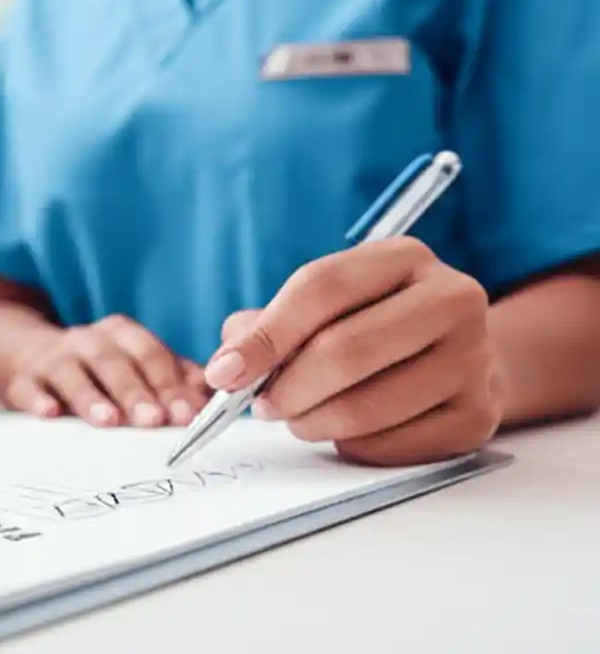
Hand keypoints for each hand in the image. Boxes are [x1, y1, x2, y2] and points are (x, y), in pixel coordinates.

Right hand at [5, 315, 210, 427]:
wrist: (22, 351)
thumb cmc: (92, 367)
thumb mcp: (131, 363)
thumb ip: (172, 377)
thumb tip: (210, 397)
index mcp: (121, 335)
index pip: (151, 355)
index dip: (171, 384)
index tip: (188, 415)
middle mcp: (88, 341)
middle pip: (115, 362)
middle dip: (136, 391)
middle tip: (153, 420)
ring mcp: (53, 358)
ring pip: (73, 373)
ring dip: (91, 396)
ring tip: (108, 421)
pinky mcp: (23, 378)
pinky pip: (29, 386)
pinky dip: (38, 399)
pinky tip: (49, 413)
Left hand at [205, 238, 503, 465]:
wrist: (457, 356)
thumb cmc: (372, 326)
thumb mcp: (324, 305)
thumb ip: (267, 325)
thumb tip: (228, 365)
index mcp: (404, 257)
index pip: (322, 289)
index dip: (266, 335)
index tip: (225, 373)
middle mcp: (452, 299)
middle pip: (344, 350)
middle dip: (286, 388)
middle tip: (261, 406)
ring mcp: (474, 359)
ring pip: (366, 407)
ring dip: (312, 423)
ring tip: (298, 418)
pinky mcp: (478, 416)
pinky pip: (391, 446)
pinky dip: (351, 447)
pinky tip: (345, 432)